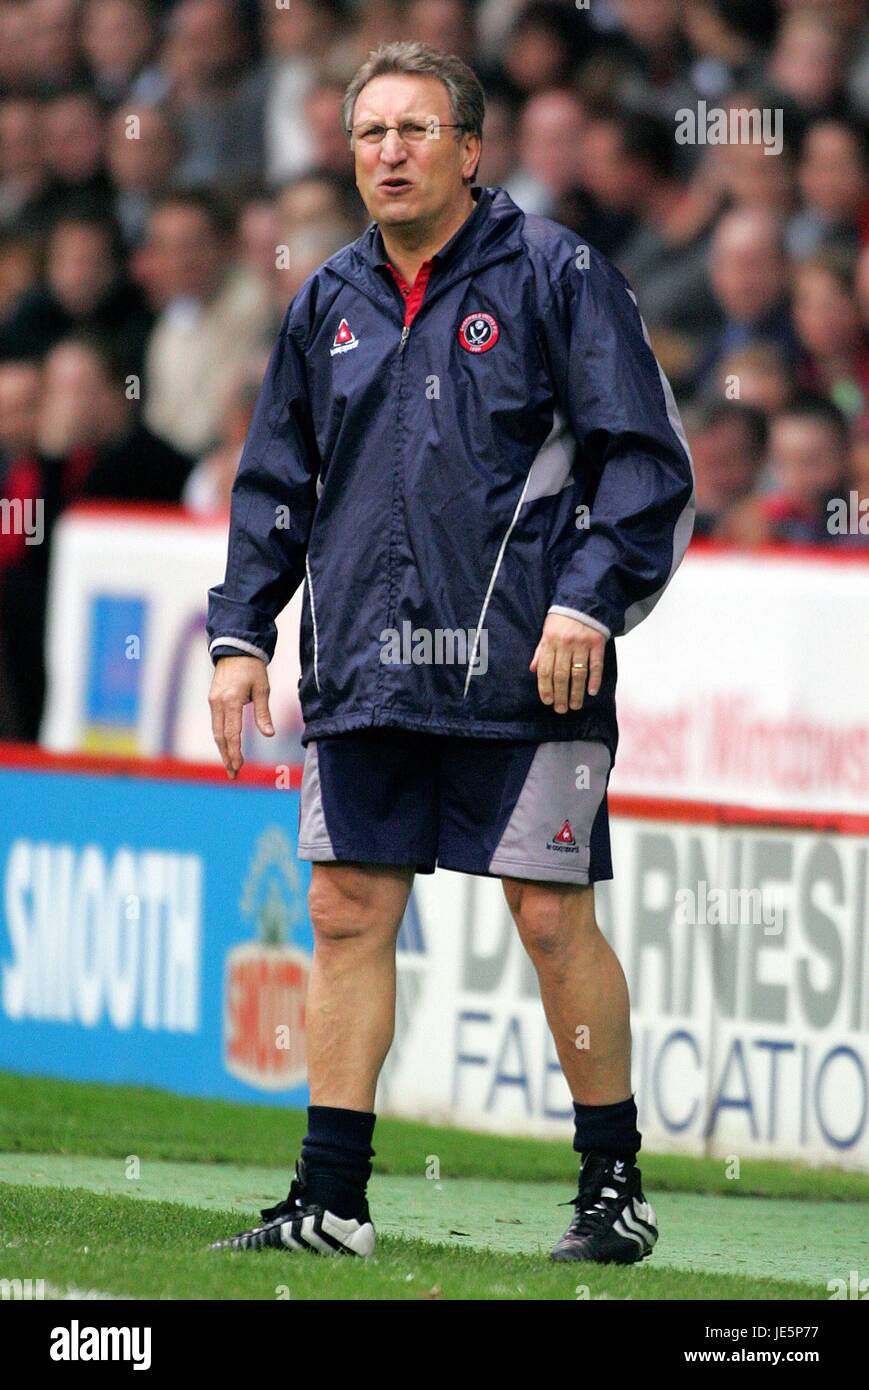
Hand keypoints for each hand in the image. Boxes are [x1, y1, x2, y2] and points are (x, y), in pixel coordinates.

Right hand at [208, 655, 273, 778]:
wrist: (236, 648)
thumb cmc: (252, 668)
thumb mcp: (262, 689)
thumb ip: (263, 713)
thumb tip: (269, 734)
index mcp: (231, 700)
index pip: (232, 733)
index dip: (235, 752)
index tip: (239, 766)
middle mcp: (218, 702)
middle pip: (220, 737)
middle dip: (227, 756)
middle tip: (234, 774)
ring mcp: (212, 701)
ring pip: (216, 731)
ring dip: (223, 750)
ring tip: (230, 765)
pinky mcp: (212, 699)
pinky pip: (215, 723)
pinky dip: (221, 738)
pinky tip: (227, 747)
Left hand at [530, 613, 605, 713]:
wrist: (584, 600)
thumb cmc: (562, 618)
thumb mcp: (546, 631)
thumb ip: (540, 651)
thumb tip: (533, 670)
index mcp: (549, 641)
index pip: (545, 669)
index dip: (545, 687)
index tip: (547, 701)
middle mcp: (564, 644)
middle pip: (561, 675)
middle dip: (560, 694)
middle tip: (561, 709)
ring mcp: (582, 643)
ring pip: (578, 673)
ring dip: (576, 692)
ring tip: (575, 705)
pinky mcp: (597, 642)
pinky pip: (596, 664)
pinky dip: (594, 679)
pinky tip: (591, 692)